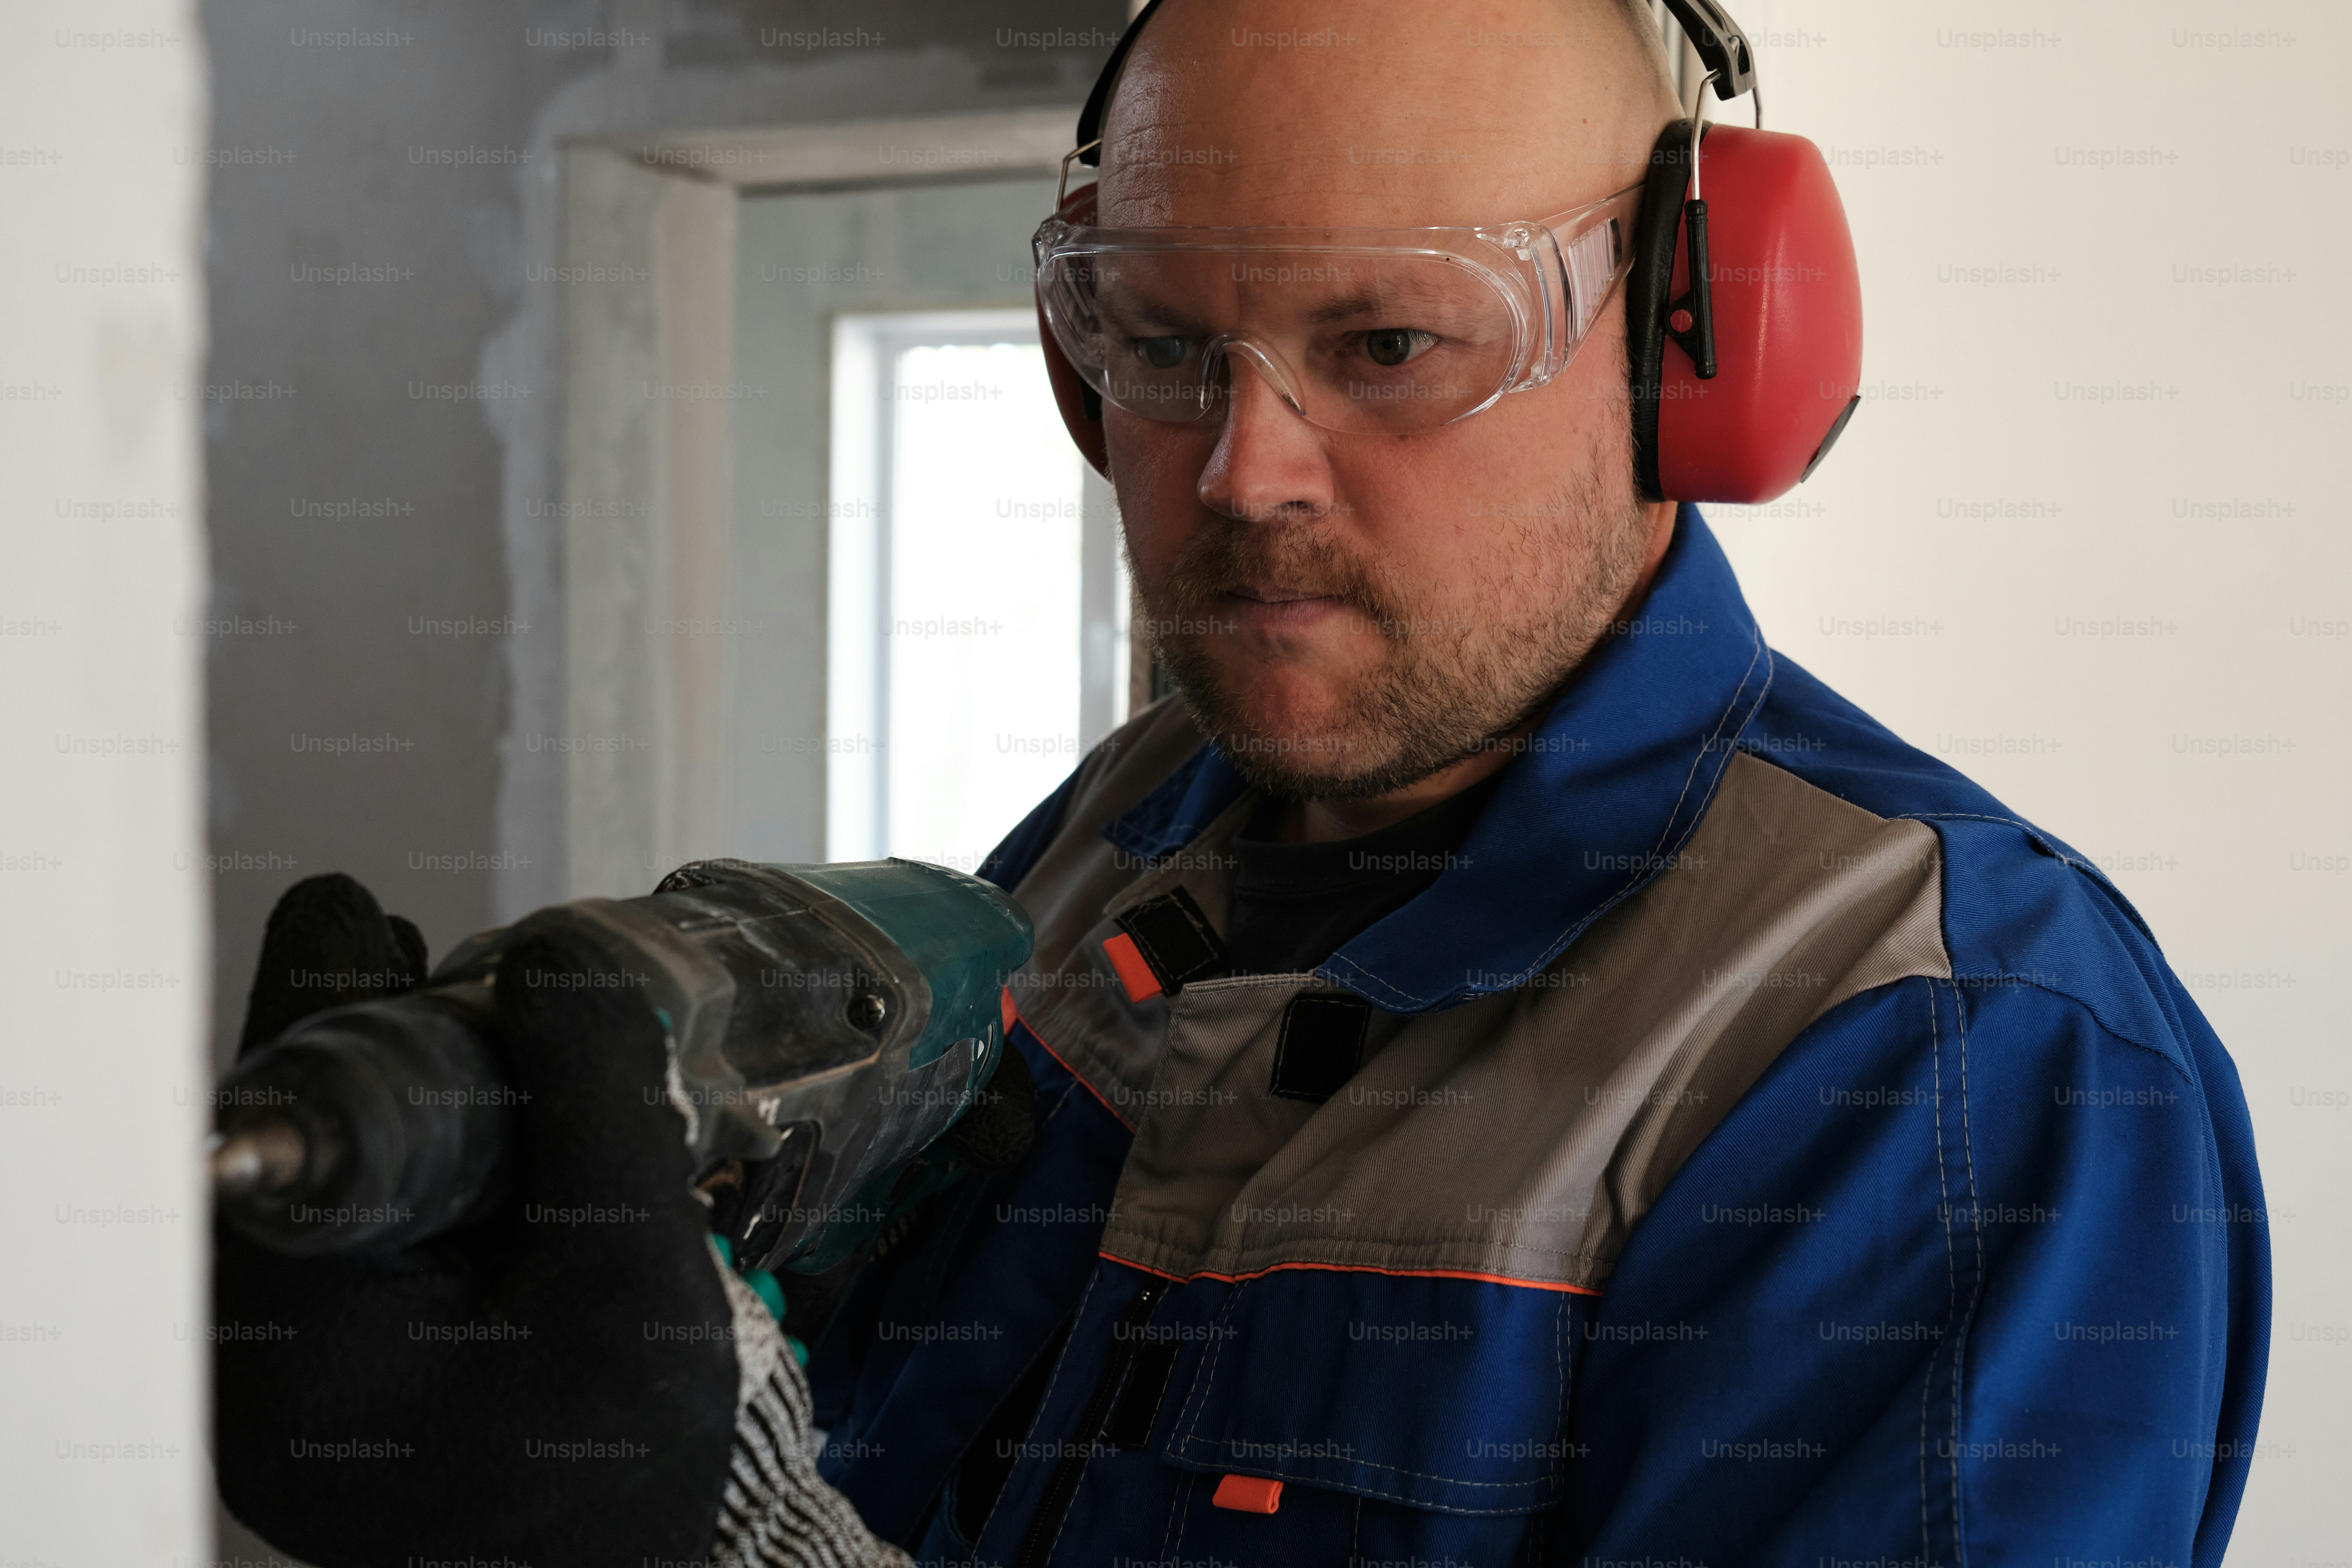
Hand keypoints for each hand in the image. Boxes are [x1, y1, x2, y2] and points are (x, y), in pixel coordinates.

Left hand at [214, 873, 741, 1566]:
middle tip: (388, 945)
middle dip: (336, 1044)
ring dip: (363, 1105)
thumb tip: (557, 957)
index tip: (342, 905)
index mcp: (302, 1351)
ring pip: (301, 1197)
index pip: (278, 1134)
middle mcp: (254, 1374)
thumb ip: (593, 1105)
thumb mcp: (629, 1267)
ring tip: (431, 1022)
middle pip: (275, 1157)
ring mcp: (279, 1386)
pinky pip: (327, 1245)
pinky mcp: (318, 1386)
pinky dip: (381, 1172)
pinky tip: (440, 1128)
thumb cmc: (624, 1455)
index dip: (310, 1003)